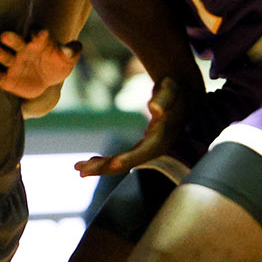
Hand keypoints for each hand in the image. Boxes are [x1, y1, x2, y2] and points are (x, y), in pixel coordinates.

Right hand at [0, 29, 79, 98]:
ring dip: (0, 54)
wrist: (46, 81)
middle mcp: (23, 50)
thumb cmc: (57, 64)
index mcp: (38, 43)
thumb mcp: (68, 59)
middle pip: (16, 42)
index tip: (43, 34)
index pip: (38, 35)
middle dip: (11, 39)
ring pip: (5, 57)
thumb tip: (68, 50)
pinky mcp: (7, 79)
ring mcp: (14, 64)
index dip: (40, 35)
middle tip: (5, 36)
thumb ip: (72, 51)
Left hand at [74, 76, 190, 177]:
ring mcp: (148, 150)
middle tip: (80, 170)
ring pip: (123, 163)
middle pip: (128, 162)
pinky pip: (123, 158)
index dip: (128, 159)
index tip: (111, 164)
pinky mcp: (142, 148)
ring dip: (101, 167)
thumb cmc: (174, 92)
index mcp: (161, 138)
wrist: (182, 98)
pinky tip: (90, 162)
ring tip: (79, 169)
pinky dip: (106, 161)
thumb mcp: (170, 91)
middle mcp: (154, 149)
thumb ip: (164, 99)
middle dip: (105, 167)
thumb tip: (154, 108)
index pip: (143, 153)